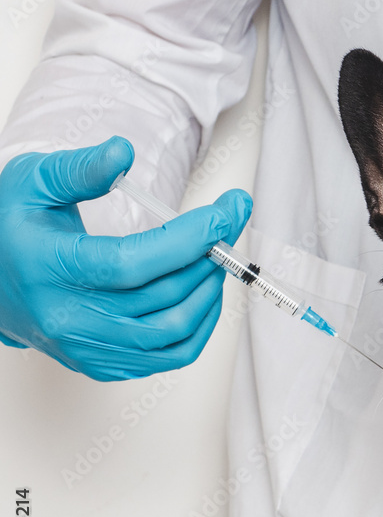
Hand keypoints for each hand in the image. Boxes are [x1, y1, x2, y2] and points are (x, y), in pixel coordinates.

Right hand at [0, 136, 251, 379]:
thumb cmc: (13, 228)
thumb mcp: (34, 183)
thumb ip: (80, 169)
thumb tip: (123, 152)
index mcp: (48, 267)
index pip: (132, 262)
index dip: (188, 238)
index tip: (225, 212)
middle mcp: (67, 317)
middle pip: (162, 297)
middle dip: (210, 256)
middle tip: (228, 224)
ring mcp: (87, 348)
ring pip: (174, 331)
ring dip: (209, 291)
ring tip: (216, 256)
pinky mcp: (104, 364)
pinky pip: (171, 356)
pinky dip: (201, 325)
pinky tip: (205, 293)